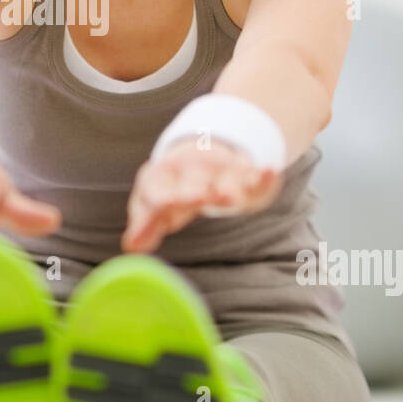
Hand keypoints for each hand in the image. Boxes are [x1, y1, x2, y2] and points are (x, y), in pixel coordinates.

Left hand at [121, 137, 283, 253]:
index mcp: (162, 176)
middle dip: (195, 189)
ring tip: (229, 196)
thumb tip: (133, 246)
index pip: (159, 187)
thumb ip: (144, 226)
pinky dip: (262, 175)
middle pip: (192, 179)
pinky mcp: (246, 172)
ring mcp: (220, 167)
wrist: (198, 155)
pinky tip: (269, 172)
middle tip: (198, 198)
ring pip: (225, 176)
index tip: (166, 203)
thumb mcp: (153, 204)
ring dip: (228, 185)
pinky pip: (255, 174)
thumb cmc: (171, 189)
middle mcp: (190, 167)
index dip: (162, 196)